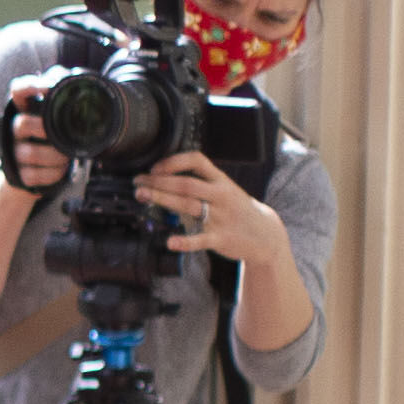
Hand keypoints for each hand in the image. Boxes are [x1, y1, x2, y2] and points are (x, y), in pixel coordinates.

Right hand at [0, 72, 69, 195]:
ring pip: (30, 153)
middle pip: (23, 124)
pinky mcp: (18, 174)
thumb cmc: (50, 137)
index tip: (47, 88)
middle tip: (64, 135)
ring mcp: (14, 152)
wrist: (35, 172)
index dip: (29, 86)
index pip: (18, 90)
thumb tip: (78, 79)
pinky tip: (61, 170)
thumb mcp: (56, 114)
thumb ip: (64, 93)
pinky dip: (52, 174)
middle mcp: (14, 128)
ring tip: (68, 157)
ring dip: (54, 156)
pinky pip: (34, 175)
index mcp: (24, 109)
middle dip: (46, 131)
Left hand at [133, 149, 289, 271]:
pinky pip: (201, 239)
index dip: (174, 162)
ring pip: (189, 206)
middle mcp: (220, 195)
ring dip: (163, 200)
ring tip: (142, 196)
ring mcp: (221, 217)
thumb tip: (163, 178)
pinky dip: (185, 241)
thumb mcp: (224, 189)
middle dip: (159, 182)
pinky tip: (170, 242)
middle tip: (138, 182)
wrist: (266, 234)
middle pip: (187, 184)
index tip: (154, 168)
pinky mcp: (221, 238)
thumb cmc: (237, 209)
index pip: (197, 161)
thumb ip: (199, 183)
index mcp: (221, 181)